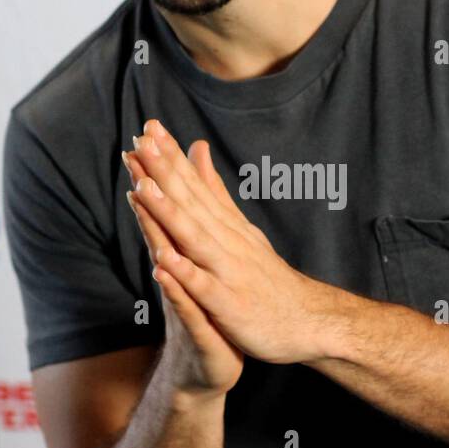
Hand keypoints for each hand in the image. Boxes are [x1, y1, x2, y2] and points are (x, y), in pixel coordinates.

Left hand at [125, 119, 334, 365]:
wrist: (307, 321)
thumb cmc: (267, 277)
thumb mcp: (240, 227)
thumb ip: (213, 190)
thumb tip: (197, 147)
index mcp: (226, 226)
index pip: (195, 185)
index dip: (171, 157)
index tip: (149, 127)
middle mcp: (227, 242)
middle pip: (191, 203)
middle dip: (164, 173)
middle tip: (141, 141)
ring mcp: (229, 271)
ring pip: (194, 238)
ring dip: (168, 213)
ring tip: (142, 188)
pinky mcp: (230, 305)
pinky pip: (204, 288)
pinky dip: (184, 274)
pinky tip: (162, 259)